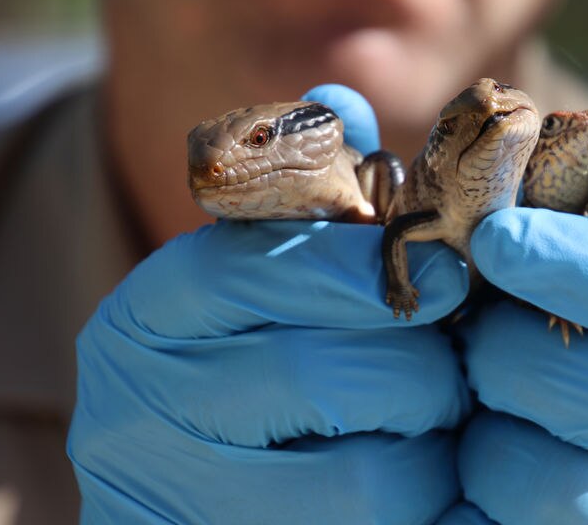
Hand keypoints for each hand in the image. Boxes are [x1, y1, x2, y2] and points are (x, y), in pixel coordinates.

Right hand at [67, 85, 470, 523]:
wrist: (193, 499)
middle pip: (327, 376)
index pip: (263, 269)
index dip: (369, 273)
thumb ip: (305, 207)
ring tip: (430, 431)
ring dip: (428, 449)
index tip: (450, 278)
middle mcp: (137, 406)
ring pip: (366, 475)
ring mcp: (177, 496)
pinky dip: (419, 505)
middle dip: (422, 374)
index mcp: (151, 312)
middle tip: (450, 372)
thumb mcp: (261, 282)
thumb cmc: (250, 372)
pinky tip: (418, 480)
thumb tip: (337, 102)